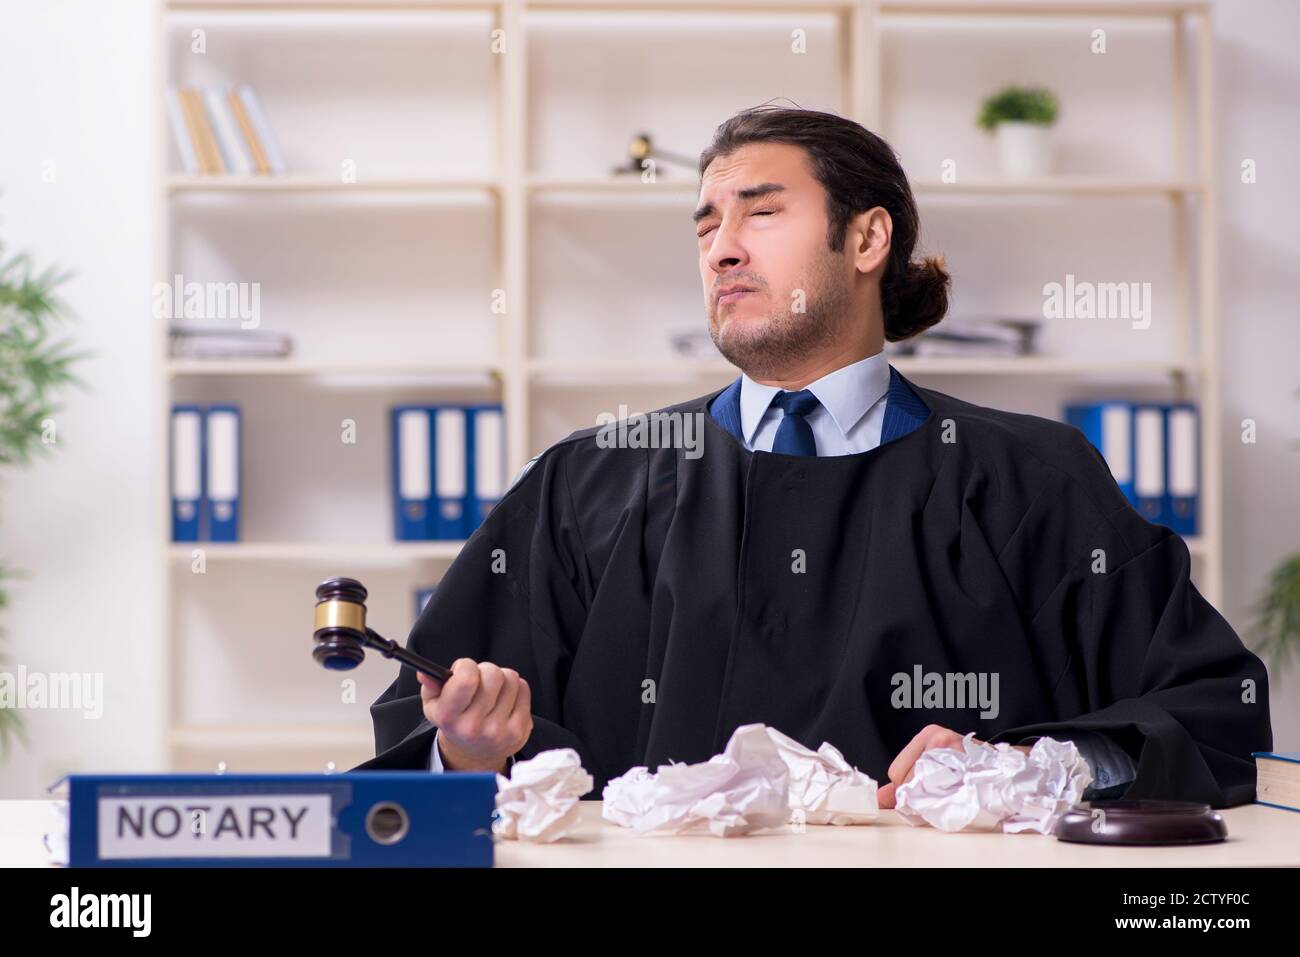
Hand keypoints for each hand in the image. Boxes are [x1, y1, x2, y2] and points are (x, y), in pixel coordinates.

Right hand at [418, 657, 531, 772]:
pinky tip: (503, 700)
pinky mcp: (520, 730)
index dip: (466, 665)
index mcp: (450, 717)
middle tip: (479, 680)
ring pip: (510, 678)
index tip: (463, 670)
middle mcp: (474, 727)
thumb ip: (430, 684)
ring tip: (491, 691)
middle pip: (493, 674)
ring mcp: (500, 730)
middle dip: (485, 670)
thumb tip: (425, 672)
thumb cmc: (454, 720)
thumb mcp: (434, 704)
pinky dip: (515, 688)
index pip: (467, 679)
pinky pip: (523, 689)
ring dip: (501, 678)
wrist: (474, 753)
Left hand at [877, 724, 1030, 808]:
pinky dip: (949, 798)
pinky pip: (946, 791)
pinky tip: (958, 794)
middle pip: (908, 779)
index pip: (896, 771)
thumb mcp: (932, 763)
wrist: (1005, 767)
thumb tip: (880, 799)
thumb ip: (904, 781)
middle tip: (937, 793)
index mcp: (926, 735)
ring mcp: (954, 748)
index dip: (905, 788)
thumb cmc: (967, 766)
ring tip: (950, 791)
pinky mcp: (969, 762)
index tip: (921, 791)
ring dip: (934, 796)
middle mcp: (938, 737)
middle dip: (918, 793)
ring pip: (926, 786)